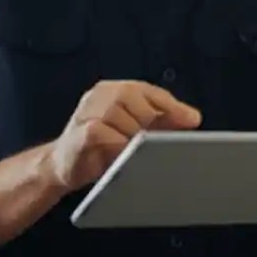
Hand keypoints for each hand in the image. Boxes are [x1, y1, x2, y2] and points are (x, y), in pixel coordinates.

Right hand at [45, 80, 201, 192]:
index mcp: (113, 90)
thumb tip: (193, 118)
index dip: (170, 104)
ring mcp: (85, 112)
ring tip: (140, 151)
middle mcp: (98, 96)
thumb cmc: (103, 148)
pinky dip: (117, 142)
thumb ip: (161, 122)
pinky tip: (124, 155)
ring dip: (133, 133)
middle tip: (158, 141)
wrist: (63, 167)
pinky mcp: (78, 133)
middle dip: (149, 118)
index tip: (193, 120)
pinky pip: (101, 131)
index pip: (146, 89)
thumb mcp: (135, 132)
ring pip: (115, 111)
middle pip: (130, 96)